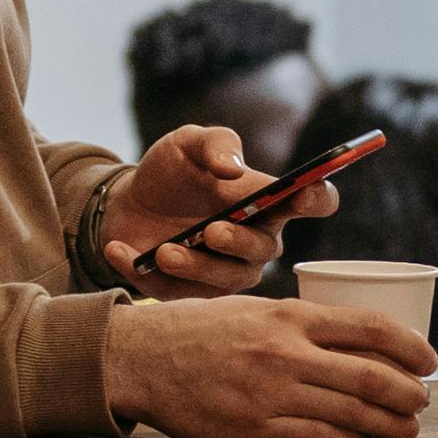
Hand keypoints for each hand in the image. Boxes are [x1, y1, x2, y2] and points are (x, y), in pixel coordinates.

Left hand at [98, 124, 338, 297]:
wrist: (125, 203)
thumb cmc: (171, 172)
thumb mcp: (187, 143)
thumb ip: (214, 144)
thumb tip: (230, 168)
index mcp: (268, 202)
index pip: (313, 201)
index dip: (317, 199)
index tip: (304, 194)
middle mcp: (256, 242)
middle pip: (265, 250)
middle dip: (240, 242)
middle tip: (213, 230)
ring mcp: (225, 272)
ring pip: (226, 279)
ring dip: (197, 266)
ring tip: (166, 251)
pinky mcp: (190, 293)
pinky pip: (176, 292)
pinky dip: (145, 272)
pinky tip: (120, 251)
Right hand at [104, 293, 431, 437]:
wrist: (139, 358)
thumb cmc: (196, 330)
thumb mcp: (251, 308)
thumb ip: (298, 323)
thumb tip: (350, 339)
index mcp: (289, 315)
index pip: (370, 327)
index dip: (410, 346)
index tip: (429, 360)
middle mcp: (285, 353)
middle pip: (370, 376)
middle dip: (408, 393)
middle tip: (423, 401)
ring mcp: (270, 393)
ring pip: (350, 412)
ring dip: (387, 424)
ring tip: (404, 430)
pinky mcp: (254, 428)